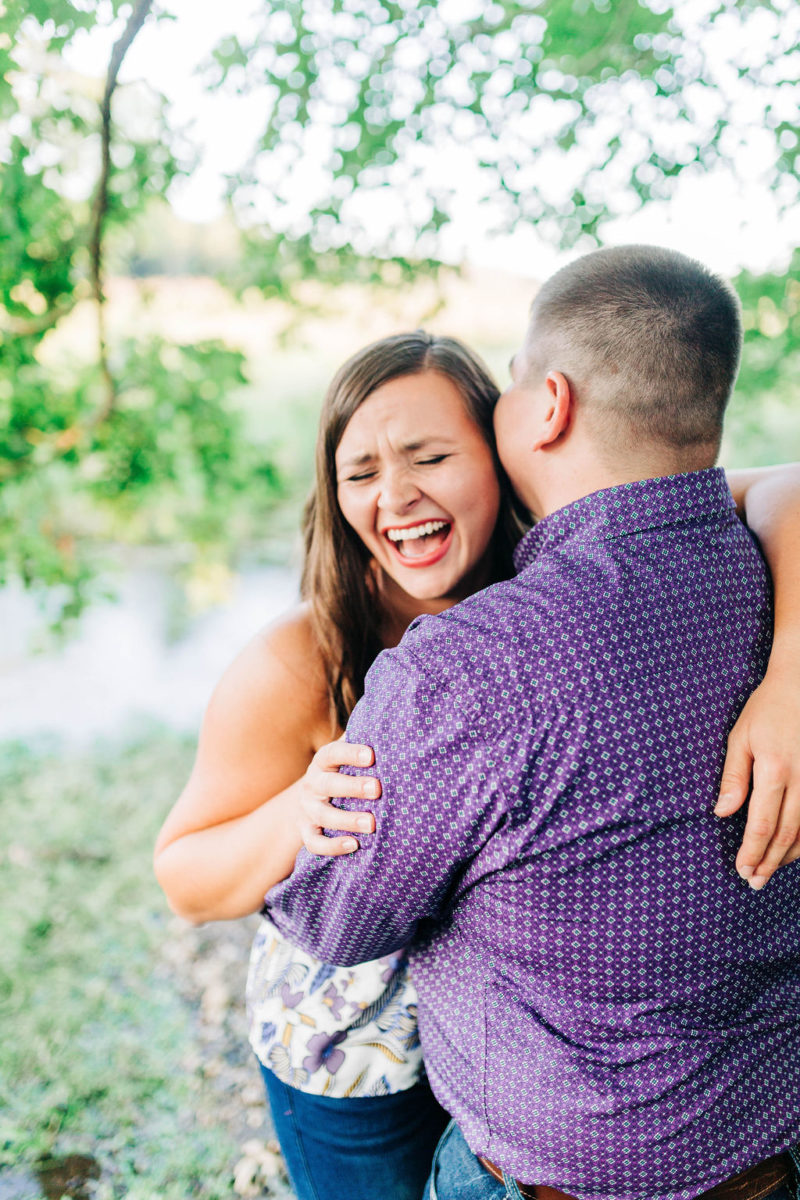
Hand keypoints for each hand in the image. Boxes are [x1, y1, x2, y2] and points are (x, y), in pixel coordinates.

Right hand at [298, 739, 377, 856]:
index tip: (371, 756)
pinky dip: (332, 846)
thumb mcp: (350, 756)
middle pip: (328, 784)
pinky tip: (354, 845)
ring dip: (347, 820)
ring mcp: (307, 809)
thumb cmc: (344, 773)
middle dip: (352, 787)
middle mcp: (312, 784)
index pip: (332, 753)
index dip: (350, 753)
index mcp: (323, 762)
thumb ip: (367, 742)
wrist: (313, 799)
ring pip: (323, 815)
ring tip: (371, 824)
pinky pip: (314, 842)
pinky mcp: (306, 832)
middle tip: (377, 789)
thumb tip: (394, 727)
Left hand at [715, 666, 799, 887]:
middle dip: (769, 862)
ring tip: (770, 871)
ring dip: (789, 856)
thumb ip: (733, 777)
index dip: (752, 852)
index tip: (741, 869)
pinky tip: (795, 850)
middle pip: (787, 835)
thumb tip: (722, 813)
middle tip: (753, 882)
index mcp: (775, 770)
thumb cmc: (768, 709)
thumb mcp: (741, 737)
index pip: (762, 825)